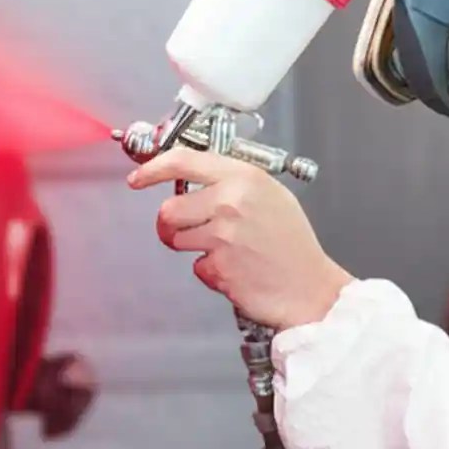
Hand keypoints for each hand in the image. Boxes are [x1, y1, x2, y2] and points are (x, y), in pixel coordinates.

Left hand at [128, 148, 353, 329]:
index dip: (153, 168)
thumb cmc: (293, 245)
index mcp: (244, 178)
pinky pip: (195, 266)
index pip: (184, 161)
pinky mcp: (218, 268)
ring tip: (222, 250)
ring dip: (191, 247)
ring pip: (175, 238)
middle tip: (188, 230)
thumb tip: (195, 179)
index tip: (139, 177)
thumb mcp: (271, 195)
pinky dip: (210, 270)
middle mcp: (230, 203)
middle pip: (168, 209)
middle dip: (171, 223)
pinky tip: (236, 268)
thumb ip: (233, 183)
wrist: (310, 287)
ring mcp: (222, 236)